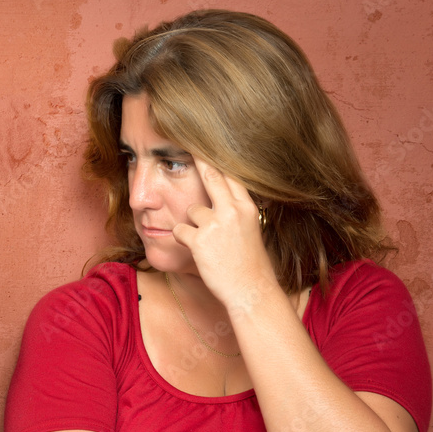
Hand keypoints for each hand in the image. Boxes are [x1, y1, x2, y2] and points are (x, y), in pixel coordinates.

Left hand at [171, 157, 277, 307]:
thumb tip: (222, 196)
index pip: (231, 174)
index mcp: (248, 207)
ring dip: (193, 224)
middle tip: (188, 140)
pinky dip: (184, 240)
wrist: (251, 290)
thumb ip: (236, 210)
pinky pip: (181, 230)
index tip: (207, 142)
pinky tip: (198, 251)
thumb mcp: (251, 229)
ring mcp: (215, 225)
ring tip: (209, 243)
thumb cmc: (250, 263)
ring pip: (191, 210)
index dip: (217, 158)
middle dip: (199, 158)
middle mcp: (232, 211)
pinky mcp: (199, 240)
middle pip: (211, 175)